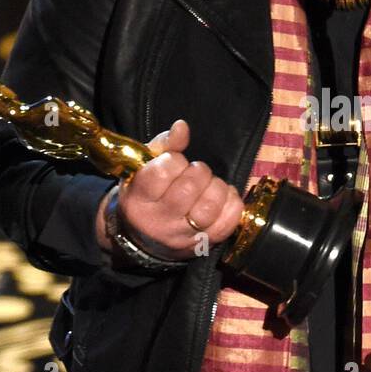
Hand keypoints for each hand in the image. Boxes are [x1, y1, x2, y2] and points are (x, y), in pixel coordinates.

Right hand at [94, 118, 245, 260]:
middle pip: (189, 188)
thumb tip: (182, 127)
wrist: (144, 240)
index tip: (174, 163)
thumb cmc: (147, 196)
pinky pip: (229, 220)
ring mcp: (183, 237)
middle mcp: (159, 222)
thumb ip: (164, 145)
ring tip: (209, 185)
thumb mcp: (145, 169)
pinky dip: (232, 202)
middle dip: (198, 171)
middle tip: (194, 173)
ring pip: (210, 206)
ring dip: (216, 187)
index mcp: (139, 200)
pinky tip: (222, 197)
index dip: (174, 160)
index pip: (162, 171)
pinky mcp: (205, 245)